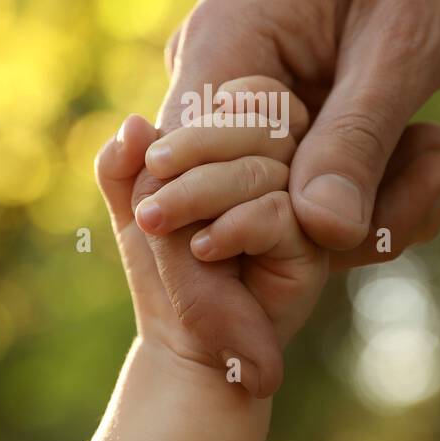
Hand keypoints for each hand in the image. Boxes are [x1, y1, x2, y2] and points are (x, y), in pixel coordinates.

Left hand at [98, 78, 328, 376]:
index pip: (247, 95)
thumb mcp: (134, 205)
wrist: (185, 344)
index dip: (203, 118)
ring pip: (264, 166)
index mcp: (252, 141)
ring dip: (199, 192)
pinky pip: (278, 213)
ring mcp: (307, 203)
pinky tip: (203, 249)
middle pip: (261, 121)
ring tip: (158, 221)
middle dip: (193, 149)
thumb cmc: (165, 269)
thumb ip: (125, 163)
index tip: (155, 159)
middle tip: (150, 188)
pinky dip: (231, 226)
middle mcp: (290, 164)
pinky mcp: (313, 246)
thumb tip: (135, 126)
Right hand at [137, 0, 439, 394]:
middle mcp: (214, 67)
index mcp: (225, 51)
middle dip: (279, 262)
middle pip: (217, 201)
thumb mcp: (406, 43)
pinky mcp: (279, 85)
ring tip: (412, 207)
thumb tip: (320, 236)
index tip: (257, 368)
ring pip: (262, 188)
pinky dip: (348, 186)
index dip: (217, 283)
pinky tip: (424, 172)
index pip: (189, 191)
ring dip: (332, 218)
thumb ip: (357, 139)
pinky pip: (294, 161)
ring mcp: (243, 76)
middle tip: (317, 320)